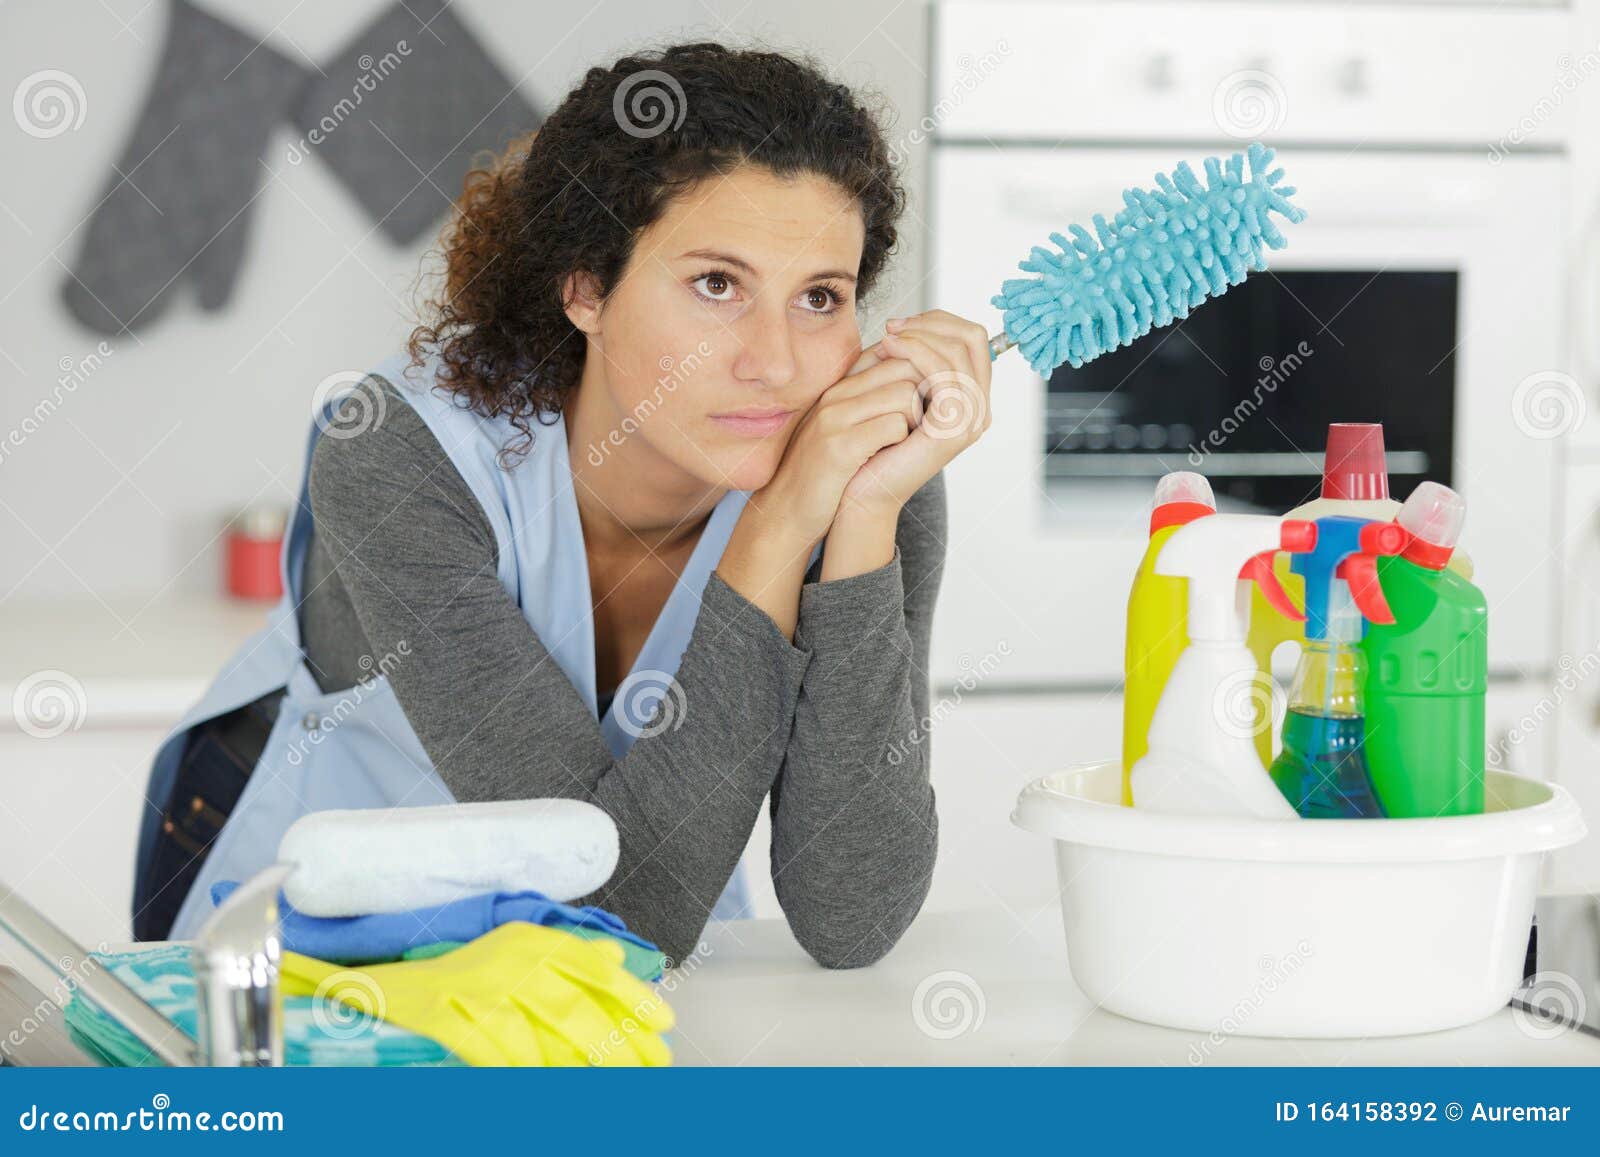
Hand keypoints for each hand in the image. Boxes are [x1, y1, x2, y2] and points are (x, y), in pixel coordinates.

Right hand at [748, 345, 926, 549]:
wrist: (785, 512)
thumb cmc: (822, 472)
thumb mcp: (841, 428)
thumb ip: (868, 401)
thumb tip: (914, 381)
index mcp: (837, 387)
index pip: (891, 351)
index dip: (916, 374)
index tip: (920, 403)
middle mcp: (834, 395)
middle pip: (904, 366)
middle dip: (923, 394)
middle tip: (918, 425)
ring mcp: (834, 418)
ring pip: (905, 393)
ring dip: (914, 419)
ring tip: (900, 442)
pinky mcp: (840, 447)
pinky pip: (894, 426)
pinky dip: (902, 441)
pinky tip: (888, 457)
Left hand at [838, 309, 992, 520]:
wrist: (861, 489)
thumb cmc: (871, 441)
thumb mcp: (896, 389)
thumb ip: (909, 360)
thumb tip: (906, 324)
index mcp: (970, 397)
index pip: (972, 338)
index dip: (937, 320)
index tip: (898, 325)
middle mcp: (979, 408)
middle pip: (973, 338)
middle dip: (931, 323)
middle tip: (892, 327)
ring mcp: (971, 419)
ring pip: (957, 352)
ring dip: (918, 336)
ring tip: (885, 339)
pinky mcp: (954, 428)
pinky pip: (943, 373)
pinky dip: (916, 352)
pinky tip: (889, 349)